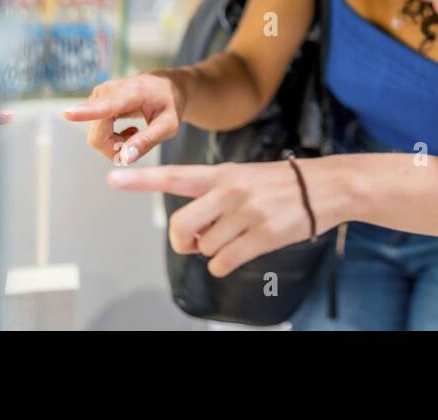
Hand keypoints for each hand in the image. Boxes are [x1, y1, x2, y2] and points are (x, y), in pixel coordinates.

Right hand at [63, 71, 183, 164]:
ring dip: (115, 143)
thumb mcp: (169, 126)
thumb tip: (125, 158)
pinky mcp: (95, 102)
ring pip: (96, 136)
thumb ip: (148, 141)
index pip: (106, 105)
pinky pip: (96, 132)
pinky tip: (129, 131)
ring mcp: (99, 96)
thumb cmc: (169, 105)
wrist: (166, 87)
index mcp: (131, 93)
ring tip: (136, 132)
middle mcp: (108, 91)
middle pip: (98, 134)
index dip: (85, 112)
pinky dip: (112, 138)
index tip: (67, 114)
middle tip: (138, 140)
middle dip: (116, 147)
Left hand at [108, 160, 333, 275]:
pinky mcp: (262, 235)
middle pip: (181, 226)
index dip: (142, 179)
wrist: (325, 187)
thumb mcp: (244, 178)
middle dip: (183, 241)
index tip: (112, 176)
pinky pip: (222, 262)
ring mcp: (247, 213)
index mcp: (222, 174)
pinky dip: (224, 264)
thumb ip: (214, 199)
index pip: (176, 176)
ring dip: (213, 251)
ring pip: (204, 248)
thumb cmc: (281, 185)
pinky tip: (241, 250)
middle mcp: (230, 191)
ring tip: (237, 236)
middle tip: (195, 241)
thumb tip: (193, 237)